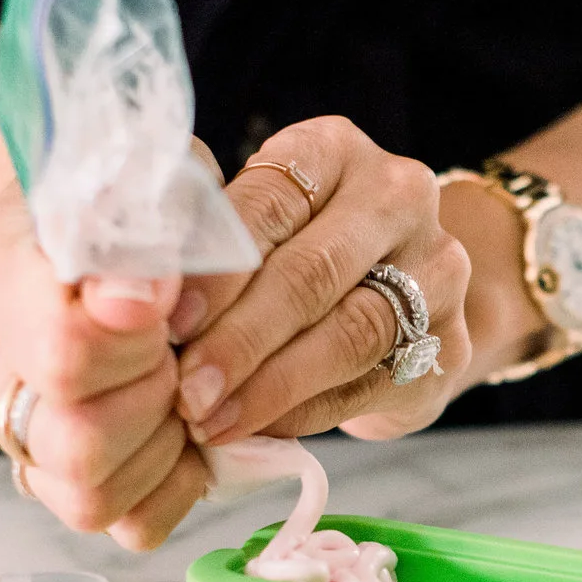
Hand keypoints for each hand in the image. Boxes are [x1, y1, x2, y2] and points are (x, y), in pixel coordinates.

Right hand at [0, 179, 210, 550]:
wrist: (97, 222)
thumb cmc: (131, 198)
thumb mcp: (153, 177)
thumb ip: (150, 227)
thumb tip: (136, 299)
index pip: (60, 348)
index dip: (136, 337)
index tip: (167, 297)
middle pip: (71, 439)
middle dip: (153, 397)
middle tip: (174, 349)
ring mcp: (7, 427)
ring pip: (89, 494)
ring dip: (161, 445)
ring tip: (175, 385)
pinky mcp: (50, 477)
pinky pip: (122, 522)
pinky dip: (168, 485)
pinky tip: (179, 433)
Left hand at [175, 117, 473, 444]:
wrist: (409, 293)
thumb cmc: (300, 251)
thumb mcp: (255, 223)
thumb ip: (205, 241)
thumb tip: (130, 286)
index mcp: (333, 151)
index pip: (269, 203)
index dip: (217, 268)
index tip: (168, 320)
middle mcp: (397, 197)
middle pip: (312, 272)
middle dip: (240, 339)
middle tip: (187, 391)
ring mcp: (437, 269)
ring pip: (349, 334)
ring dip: (271, 386)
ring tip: (213, 421)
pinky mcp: (451, 340)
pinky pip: (371, 383)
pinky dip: (306, 411)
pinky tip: (259, 429)